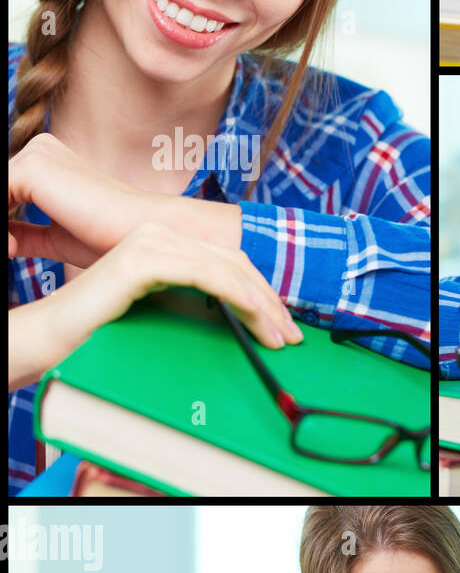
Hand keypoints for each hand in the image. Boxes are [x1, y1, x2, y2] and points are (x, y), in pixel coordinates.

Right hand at [7, 221, 300, 393]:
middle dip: (269, 301)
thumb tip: (235, 318)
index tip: (282, 325)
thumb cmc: (102, 330)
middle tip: (291, 335)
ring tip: (278, 336)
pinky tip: (255, 316)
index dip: (262, 293)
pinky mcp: (143, 259)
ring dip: (261, 305)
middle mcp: (159, 235)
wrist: (53, 337)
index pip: (228, 263)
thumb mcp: (158, 310)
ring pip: (226, 270)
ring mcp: (151, 242)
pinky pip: (206, 275)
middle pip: (234, 263)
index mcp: (164, 243)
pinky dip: (237, 296)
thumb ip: (188, 302)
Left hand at [8, 132, 158, 263]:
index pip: (7, 191)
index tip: (13, 250)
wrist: (146, 232)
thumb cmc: (113, 240)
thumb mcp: (57, 239)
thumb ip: (26, 233)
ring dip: (1, 225)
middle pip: (2, 188)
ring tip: (13, 250)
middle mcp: (41, 150)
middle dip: (4, 221)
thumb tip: (6, 240)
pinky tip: (13, 248)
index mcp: (48, 161)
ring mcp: (37, 155)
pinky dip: (1, 225)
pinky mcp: (32, 168)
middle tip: (12, 250)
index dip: (7, 221)